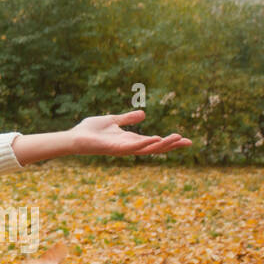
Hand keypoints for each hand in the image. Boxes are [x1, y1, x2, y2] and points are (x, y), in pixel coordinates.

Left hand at [69, 110, 190, 156]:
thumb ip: (127, 118)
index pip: (154, 142)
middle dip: (172, 145)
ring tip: (177, 138)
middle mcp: (129, 146)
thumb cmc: (90, 130)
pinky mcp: (114, 149)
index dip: (169, 141)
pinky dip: (144, 144)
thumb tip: (144, 114)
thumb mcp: (113, 120)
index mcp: (130, 139)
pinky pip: (132, 147)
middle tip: (189, 142)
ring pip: (147, 148)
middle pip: (155, 147)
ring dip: (163, 144)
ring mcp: (123, 149)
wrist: (74, 136)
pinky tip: (155, 139)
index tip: (185, 139)